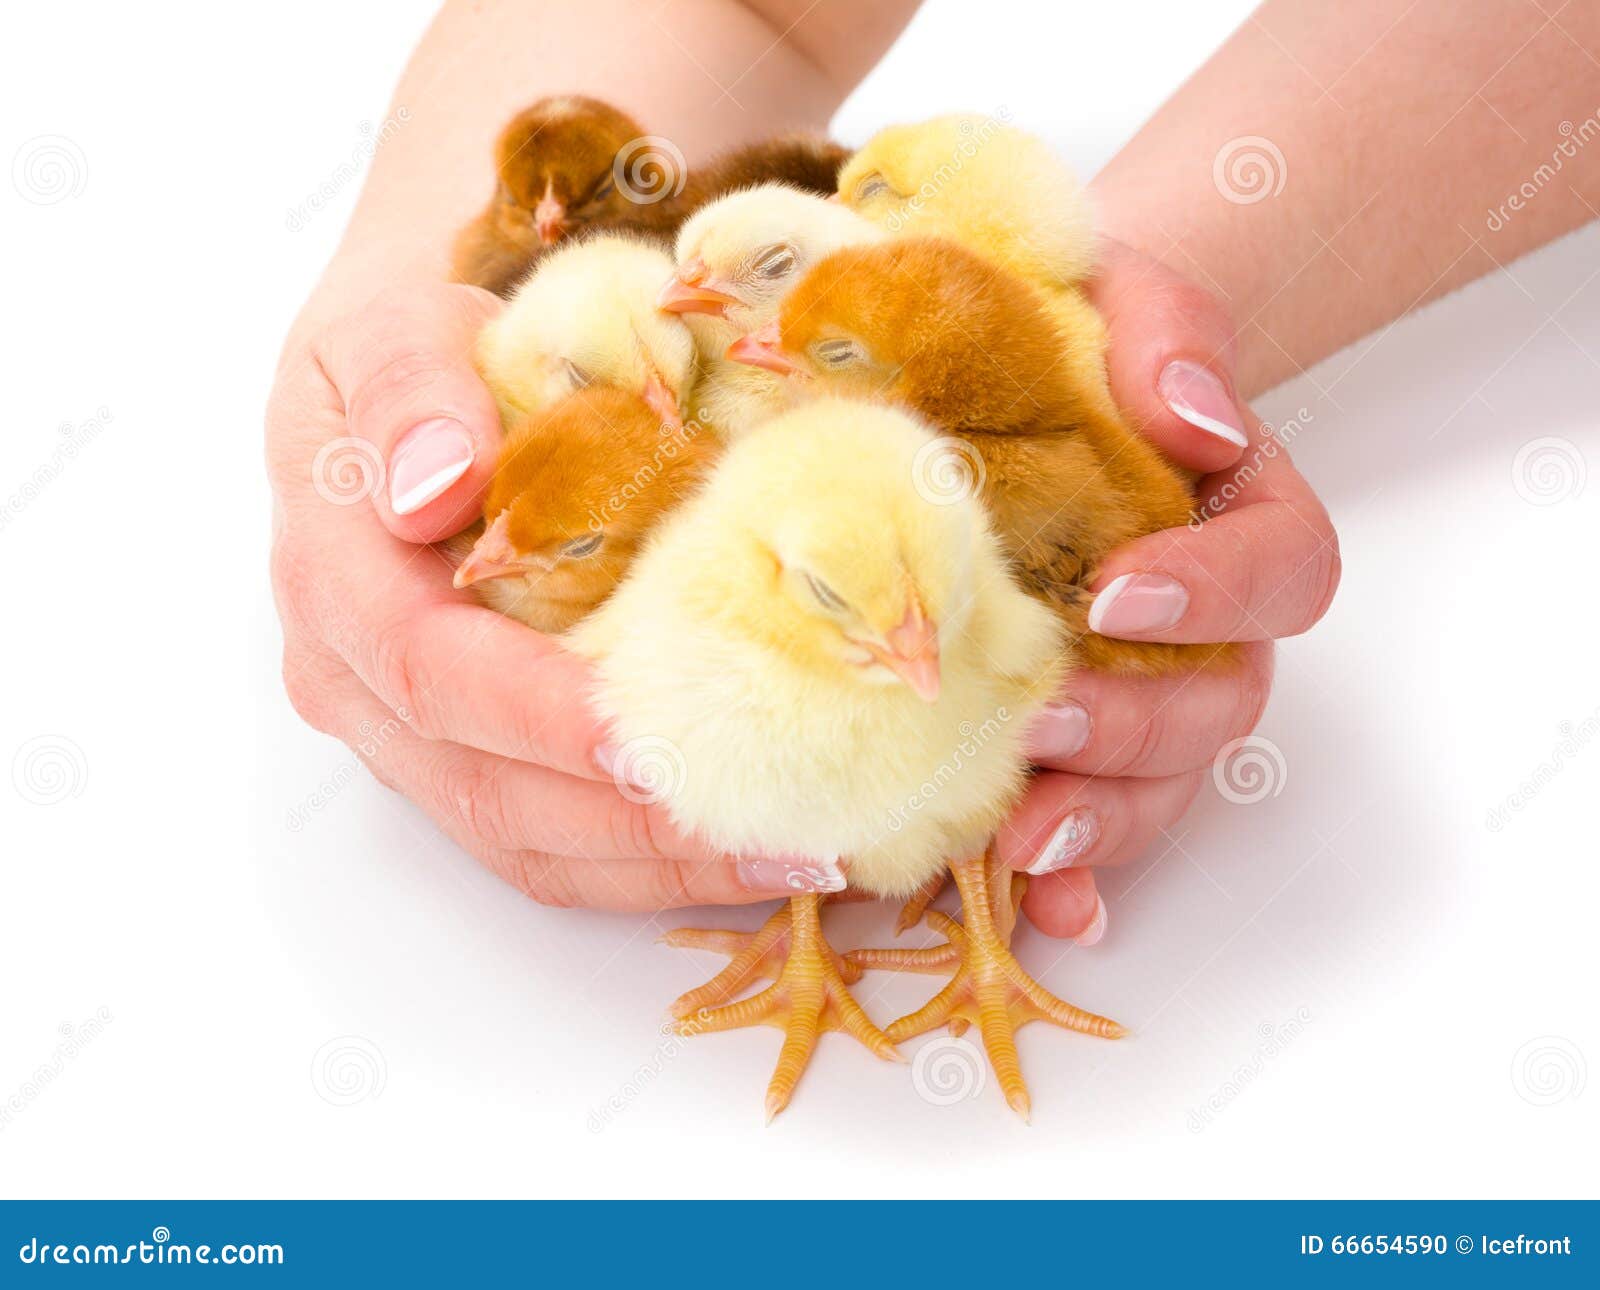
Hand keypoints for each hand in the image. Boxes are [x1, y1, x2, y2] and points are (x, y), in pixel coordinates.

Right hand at [267, 281, 807, 910]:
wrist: (404, 375)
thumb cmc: (414, 339)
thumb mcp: (395, 320)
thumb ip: (410, 388)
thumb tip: (432, 489)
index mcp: (334, 576)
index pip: (429, 671)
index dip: (539, 719)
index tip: (650, 744)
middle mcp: (356, 679)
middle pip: (488, 790)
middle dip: (633, 825)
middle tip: (776, 832)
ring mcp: (409, 732)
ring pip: (524, 839)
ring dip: (658, 865)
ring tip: (796, 858)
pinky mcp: (465, 754)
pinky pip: (548, 838)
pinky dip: (646, 861)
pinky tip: (749, 850)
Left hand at [999, 241, 1340, 941]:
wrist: (1014, 372)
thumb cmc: (1077, 327)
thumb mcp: (1123, 292)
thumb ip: (1171, 334)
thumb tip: (1194, 419)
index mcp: (1243, 518)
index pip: (1280, 569)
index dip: (1214, 594)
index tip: (1117, 593)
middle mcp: (1210, 622)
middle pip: (1221, 704)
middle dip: (1136, 727)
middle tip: (1043, 721)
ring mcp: (1148, 687)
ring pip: (1165, 781)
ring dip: (1103, 820)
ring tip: (1024, 839)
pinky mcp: (1078, 732)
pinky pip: (1097, 814)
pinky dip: (1076, 874)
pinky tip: (1039, 906)